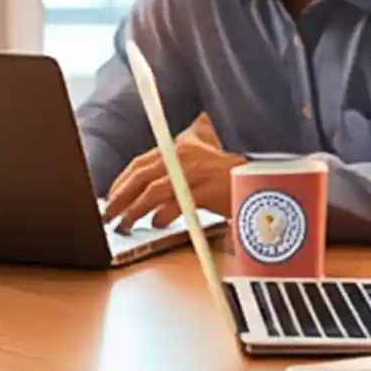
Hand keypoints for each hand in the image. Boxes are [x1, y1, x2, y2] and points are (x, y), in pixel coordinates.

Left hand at [100, 114, 243, 231]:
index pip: (140, 163)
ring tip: (126, 224)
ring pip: (153, 193)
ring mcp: (195, 174)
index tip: (111, 196)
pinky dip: (162, 216)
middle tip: (108, 214)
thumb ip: (180, 161)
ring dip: (134, 211)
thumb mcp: (204, 154)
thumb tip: (154, 178)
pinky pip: (176, 205)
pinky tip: (156, 223)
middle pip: (141, 177)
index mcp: (181, 146)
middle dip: (120, 197)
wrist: (262, 176)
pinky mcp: (206, 192)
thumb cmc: (233, 170)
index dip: (121, 181)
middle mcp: (184, 157)